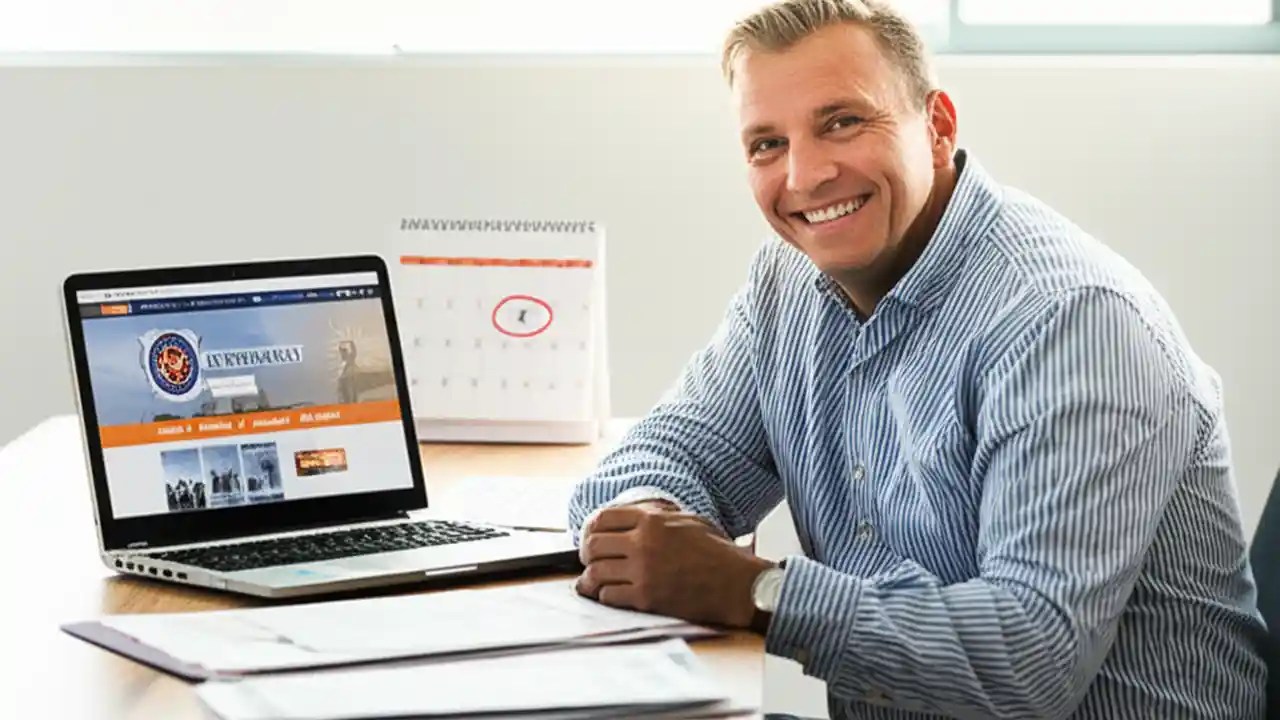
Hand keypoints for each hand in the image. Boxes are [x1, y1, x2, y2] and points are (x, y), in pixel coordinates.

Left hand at [575, 504, 773, 628]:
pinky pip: (609, 596)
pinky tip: (612, 594)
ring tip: (594, 581)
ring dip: (591, 578)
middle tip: (590, 561)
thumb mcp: (688, 520)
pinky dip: (605, 596)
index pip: (602, 518)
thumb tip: (633, 518)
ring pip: (595, 573)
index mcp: (652, 520)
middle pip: (592, 545)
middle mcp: (643, 543)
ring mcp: (643, 572)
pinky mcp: (646, 598)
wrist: (737, 584)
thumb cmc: (718, 553)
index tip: (590, 538)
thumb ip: (658, 517)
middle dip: (586, 554)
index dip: (590, 529)